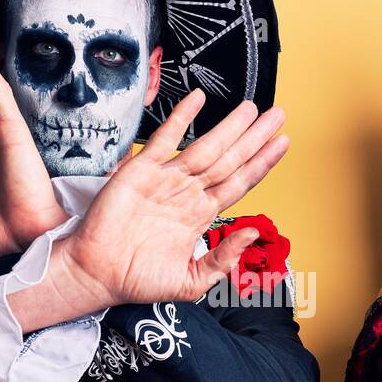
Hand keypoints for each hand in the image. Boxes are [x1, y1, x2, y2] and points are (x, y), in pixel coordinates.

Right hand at [53, 88, 289, 308]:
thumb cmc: (139, 280)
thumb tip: (251, 234)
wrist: (99, 275)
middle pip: (230, 160)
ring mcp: (166, 180)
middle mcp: (187, 194)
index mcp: (201, 215)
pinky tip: (198, 100)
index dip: (261, 164)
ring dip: (230, 127)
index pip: (239, 183)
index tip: (282, 144)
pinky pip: (164, 139)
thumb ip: (223, 259)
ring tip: (252, 109)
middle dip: (255, 138)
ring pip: (206, 147)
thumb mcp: (192, 281)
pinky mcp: (141, 172)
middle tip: (278, 115)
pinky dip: (181, 119)